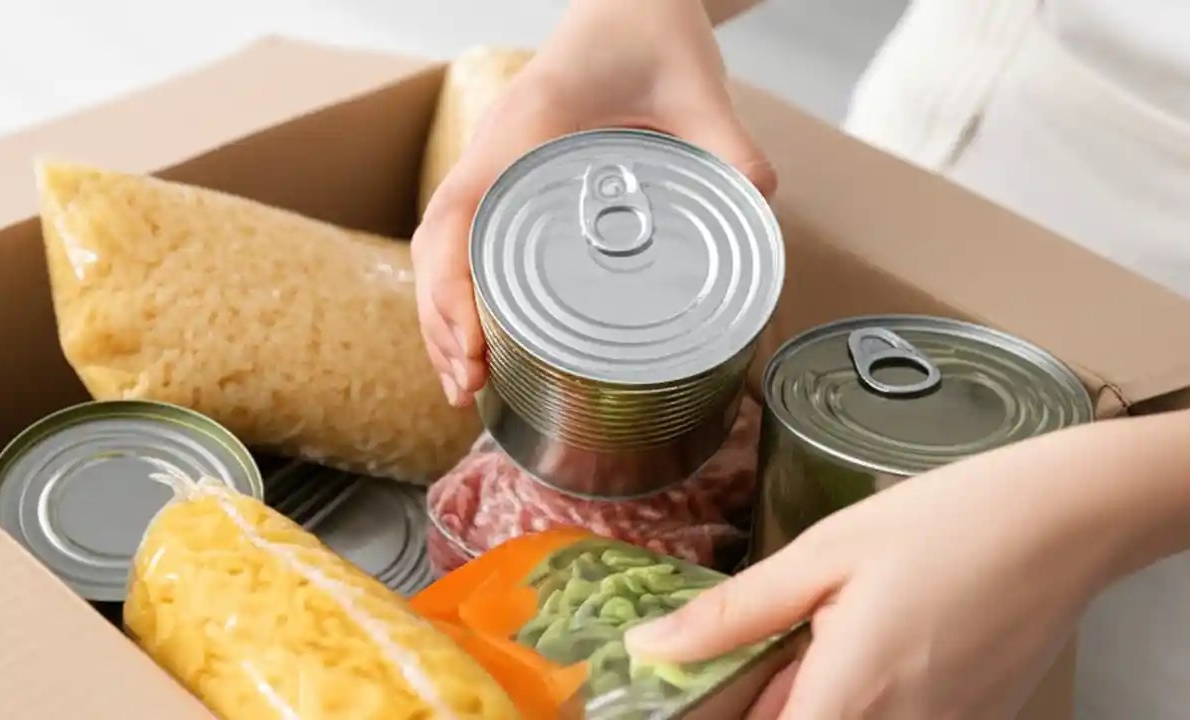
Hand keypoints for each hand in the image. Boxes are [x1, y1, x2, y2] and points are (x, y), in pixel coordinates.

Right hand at [411, 0, 774, 406]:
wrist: (628, 0)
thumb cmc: (649, 32)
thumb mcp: (697, 86)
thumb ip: (730, 145)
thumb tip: (757, 206)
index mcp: (524, 130)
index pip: (458, 216)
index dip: (451, 289)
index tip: (472, 346)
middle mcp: (494, 149)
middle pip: (436, 246)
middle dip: (440, 322)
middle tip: (466, 385)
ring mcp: (494, 164)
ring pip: (441, 247)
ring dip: (441, 315)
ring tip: (463, 381)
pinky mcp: (508, 177)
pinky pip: (464, 238)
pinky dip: (460, 291)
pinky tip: (478, 335)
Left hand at [623, 423, 1135, 719]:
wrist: (1063, 520)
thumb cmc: (945, 523)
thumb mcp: (823, 554)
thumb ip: (734, 614)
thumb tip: (649, 645)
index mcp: (850, 698)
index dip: (724, 714)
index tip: (717, 686)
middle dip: (770, 698)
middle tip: (785, 634)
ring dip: (818, 693)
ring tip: (840, 626)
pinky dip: (866, 693)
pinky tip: (882, 637)